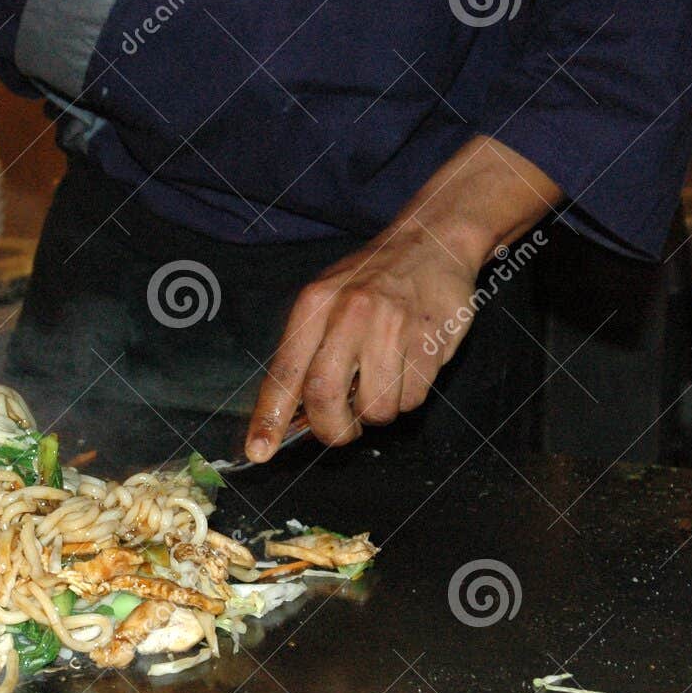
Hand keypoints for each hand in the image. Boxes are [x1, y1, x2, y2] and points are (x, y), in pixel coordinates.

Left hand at [244, 136, 560, 457]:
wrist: (432, 241)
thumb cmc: (370, 279)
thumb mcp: (325, 300)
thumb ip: (306, 352)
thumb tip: (293, 413)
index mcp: (314, 305)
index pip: (285, 371)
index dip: (270, 418)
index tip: (259, 451)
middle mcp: (350, 314)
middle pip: (326, 397)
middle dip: (332, 429)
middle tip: (340, 431)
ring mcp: (393, 327)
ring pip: (376, 408)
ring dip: (378, 411)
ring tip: (383, 380)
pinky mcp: (430, 340)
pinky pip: (412, 398)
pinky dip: (408, 397)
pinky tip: (409, 366)